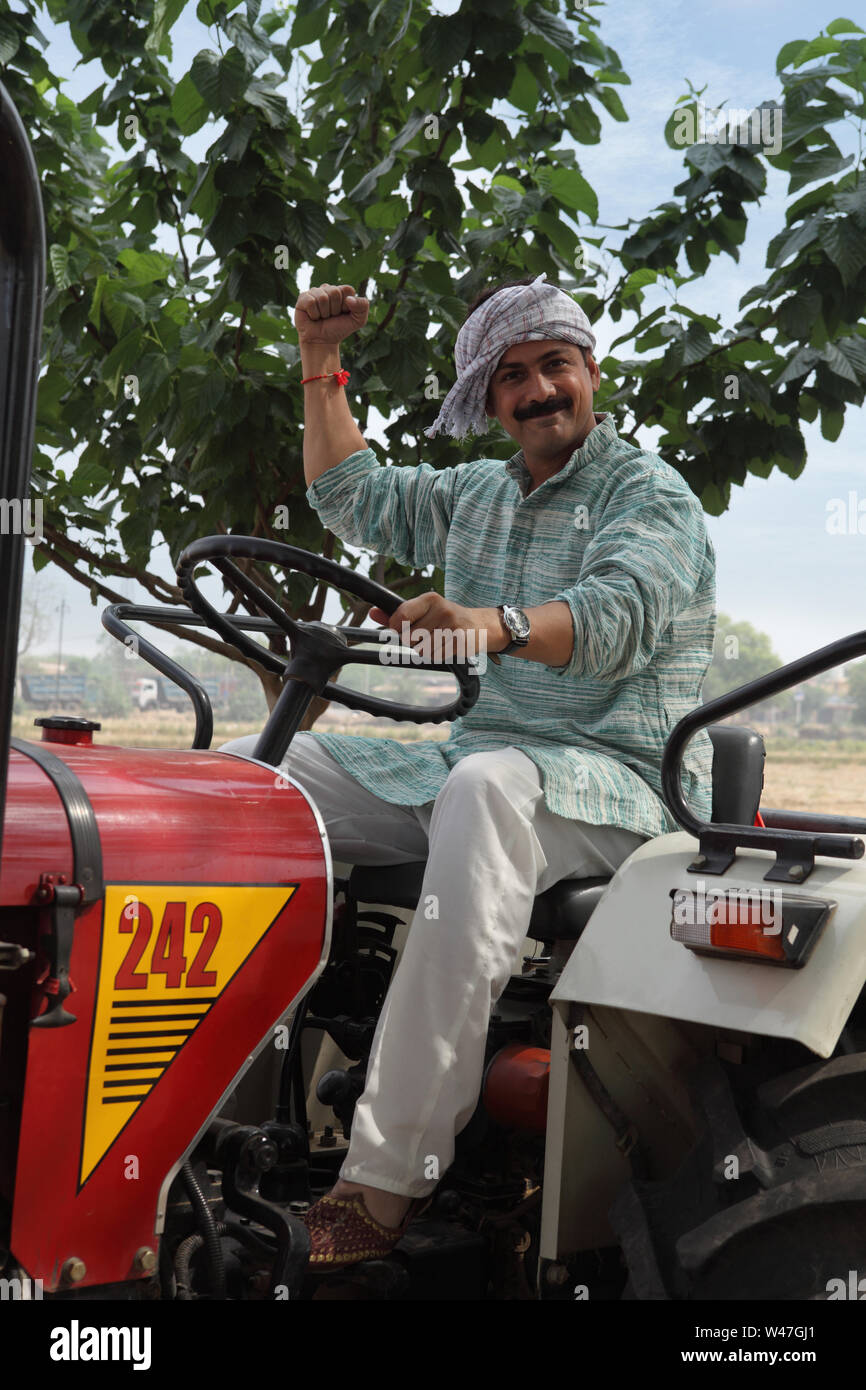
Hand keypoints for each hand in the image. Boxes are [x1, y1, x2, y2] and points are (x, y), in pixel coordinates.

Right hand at [294, 283, 369, 346]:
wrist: (322, 341)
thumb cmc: (339, 329)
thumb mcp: (358, 320)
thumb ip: (363, 306)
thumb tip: (349, 299)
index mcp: (341, 291)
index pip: (347, 289)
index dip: (346, 305)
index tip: (342, 313)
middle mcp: (328, 289)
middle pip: (335, 292)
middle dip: (334, 309)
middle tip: (331, 316)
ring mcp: (315, 292)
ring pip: (322, 297)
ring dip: (324, 313)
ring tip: (322, 317)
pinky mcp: (303, 298)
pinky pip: (310, 302)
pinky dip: (314, 314)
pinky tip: (313, 317)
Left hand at [368, 593, 505, 656]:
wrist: (481, 626)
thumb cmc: (446, 618)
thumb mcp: (424, 611)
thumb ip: (398, 613)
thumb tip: (372, 613)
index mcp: (430, 599)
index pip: (401, 615)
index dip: (395, 627)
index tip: (400, 629)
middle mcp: (442, 609)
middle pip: (409, 637)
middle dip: (412, 641)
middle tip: (426, 636)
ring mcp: (452, 626)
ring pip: (421, 650)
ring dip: (426, 651)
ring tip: (438, 641)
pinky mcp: (460, 641)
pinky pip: (435, 656)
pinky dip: (437, 656)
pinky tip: (446, 647)